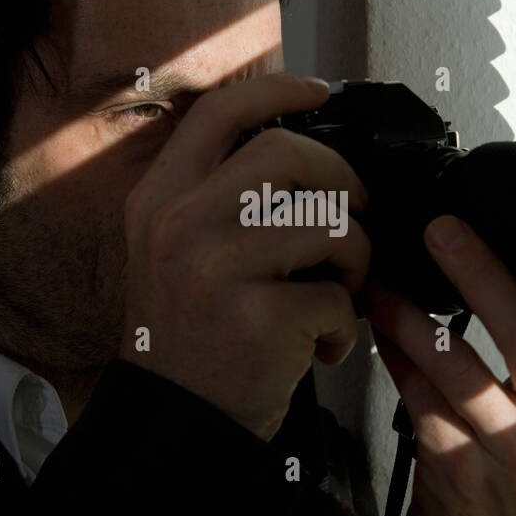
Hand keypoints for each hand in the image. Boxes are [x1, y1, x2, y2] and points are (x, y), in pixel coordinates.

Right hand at [119, 73, 370, 440]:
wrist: (178, 425)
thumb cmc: (193, 338)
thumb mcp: (175, 252)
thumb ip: (220, 199)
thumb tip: (307, 154)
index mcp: (160, 200)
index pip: (219, 113)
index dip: (277, 90)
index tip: (318, 91)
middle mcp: (180, 225)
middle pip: (289, 153)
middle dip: (343, 180)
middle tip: (355, 214)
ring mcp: (216, 270)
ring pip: (331, 224)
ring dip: (356, 260)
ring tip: (339, 292)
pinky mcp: (257, 318)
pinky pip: (338, 296)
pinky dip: (345, 326)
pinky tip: (322, 346)